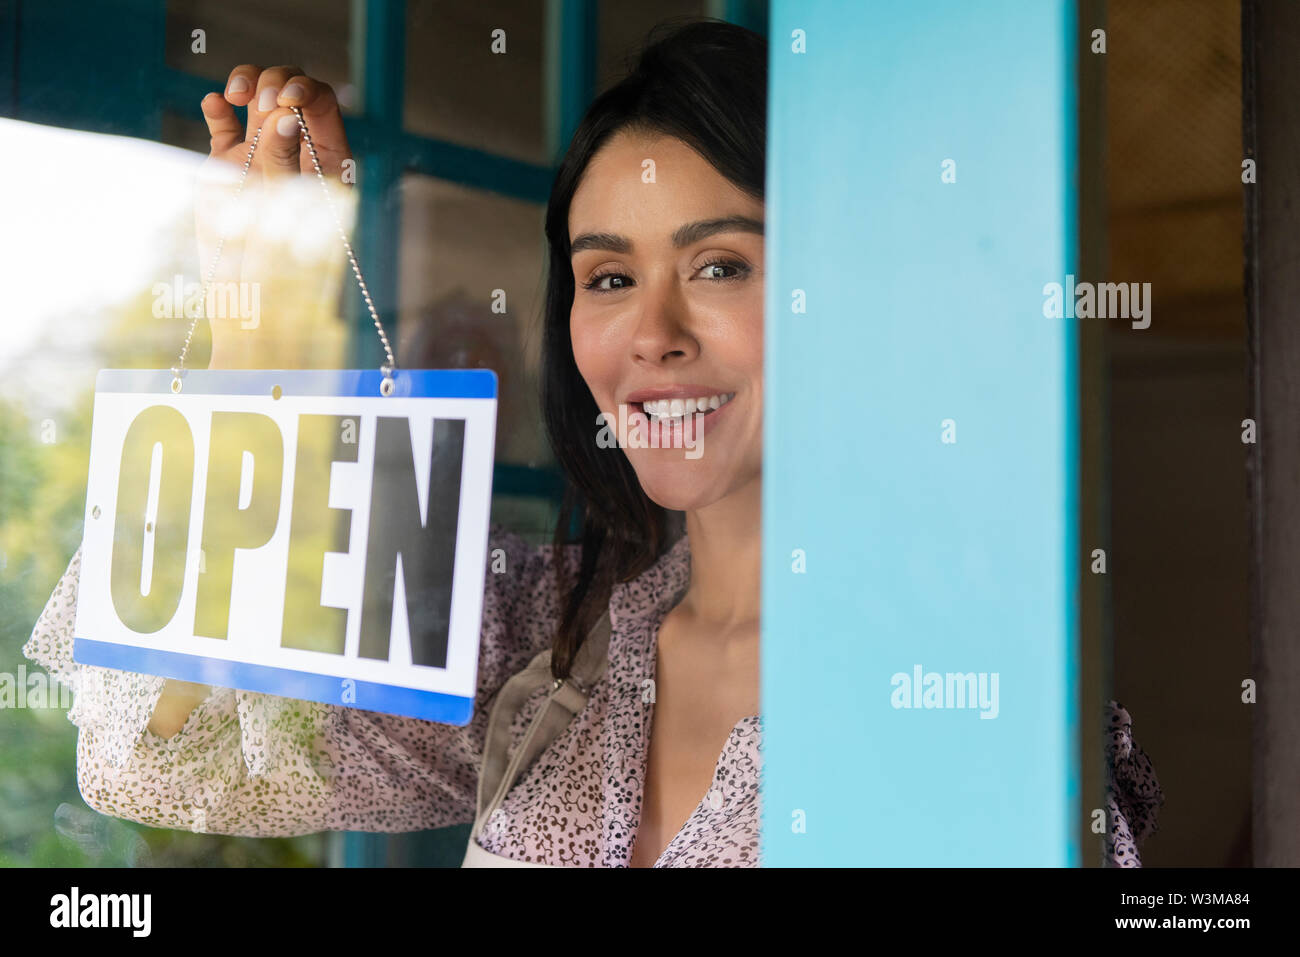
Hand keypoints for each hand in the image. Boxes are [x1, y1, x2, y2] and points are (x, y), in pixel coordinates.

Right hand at [194, 66, 353, 368]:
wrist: (248, 311)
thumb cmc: (282, 272)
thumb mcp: (287, 215)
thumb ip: (285, 162)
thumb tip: (286, 115)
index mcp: (327, 161)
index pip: (321, 102)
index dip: (304, 88)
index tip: (285, 100)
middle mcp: (296, 152)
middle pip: (290, 89)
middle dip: (274, 82)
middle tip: (259, 104)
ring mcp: (262, 156)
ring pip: (257, 98)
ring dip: (246, 83)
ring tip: (235, 97)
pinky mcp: (227, 166)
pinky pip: (223, 124)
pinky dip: (216, 108)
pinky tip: (216, 106)